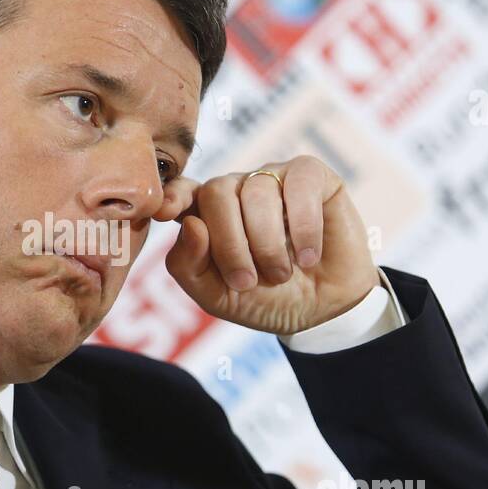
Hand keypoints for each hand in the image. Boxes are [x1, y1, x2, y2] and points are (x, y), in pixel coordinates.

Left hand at [154, 155, 380, 335]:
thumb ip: (189, 265)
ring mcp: (272, 179)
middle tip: (247, 281)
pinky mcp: (311, 177)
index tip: (165, 212)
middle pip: (217, 192)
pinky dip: (303, 227)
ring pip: (256, 191)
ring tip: (281, 273)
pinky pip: (299, 185)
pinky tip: (308, 256)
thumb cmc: (266, 299)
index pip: (182, 192)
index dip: (173, 196)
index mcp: (205, 214)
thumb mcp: (217, 296)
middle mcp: (236, 190)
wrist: (322, 310)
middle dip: (230, 243)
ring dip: (267, 243)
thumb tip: (189, 224)